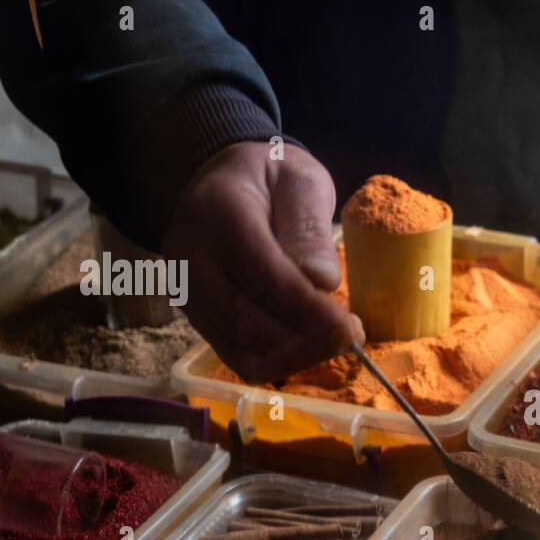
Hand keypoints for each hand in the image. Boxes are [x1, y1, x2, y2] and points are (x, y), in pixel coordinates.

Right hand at [164, 141, 362, 382]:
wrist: (221, 181)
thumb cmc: (269, 178)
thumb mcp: (300, 180)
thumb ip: (309, 226)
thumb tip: (322, 280)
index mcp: (216, 211)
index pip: (258, 272)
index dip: (306, 309)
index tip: (348, 326)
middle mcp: (190, 256)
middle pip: (244, 319)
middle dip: (306, 338)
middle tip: (350, 336)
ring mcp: (188, 291)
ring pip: (239, 346)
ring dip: (295, 355)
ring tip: (334, 339)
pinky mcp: (197, 317)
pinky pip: (235, 356)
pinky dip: (277, 361)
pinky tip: (309, 345)